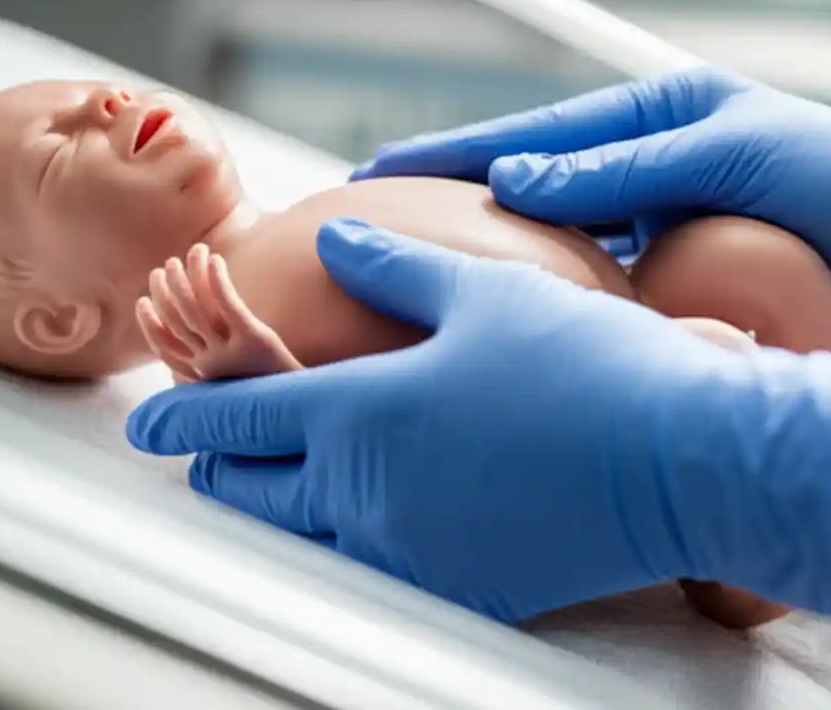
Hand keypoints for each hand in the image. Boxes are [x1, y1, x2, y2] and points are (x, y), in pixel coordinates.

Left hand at [127, 218, 830, 627]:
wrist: (682, 461)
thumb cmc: (585, 364)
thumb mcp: (481, 294)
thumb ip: (392, 269)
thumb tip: (334, 242)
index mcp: (364, 414)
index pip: (239, 418)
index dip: (184, 416)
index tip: (148, 420)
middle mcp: (372, 495)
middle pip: (258, 492)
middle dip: (223, 469)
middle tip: (216, 449)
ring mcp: (415, 552)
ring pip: (311, 536)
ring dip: (286, 505)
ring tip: (289, 475)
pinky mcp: (466, 588)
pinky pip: (382, 566)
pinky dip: (358, 536)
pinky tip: (383, 507)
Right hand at [136, 243, 302, 382]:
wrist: (300, 401)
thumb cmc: (268, 386)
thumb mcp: (235, 379)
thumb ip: (213, 365)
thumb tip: (195, 349)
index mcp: (203, 374)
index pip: (163, 349)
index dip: (149, 324)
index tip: (142, 301)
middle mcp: (210, 364)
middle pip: (177, 320)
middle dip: (166, 290)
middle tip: (163, 267)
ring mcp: (230, 351)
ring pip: (197, 307)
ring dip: (189, 275)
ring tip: (191, 253)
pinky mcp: (253, 337)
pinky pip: (228, 303)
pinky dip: (217, 278)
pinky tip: (216, 258)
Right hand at [352, 66, 830, 332]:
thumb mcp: (729, 159)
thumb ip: (624, 172)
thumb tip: (515, 184)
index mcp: (660, 114)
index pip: (535, 135)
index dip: (454, 155)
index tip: (382, 170)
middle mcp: (655, 156)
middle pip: (533, 177)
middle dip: (456, 197)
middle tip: (379, 217)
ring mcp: (670, 208)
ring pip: (563, 229)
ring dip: (501, 247)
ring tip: (430, 268)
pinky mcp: (691, 257)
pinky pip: (609, 269)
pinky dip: (563, 285)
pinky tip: (521, 307)